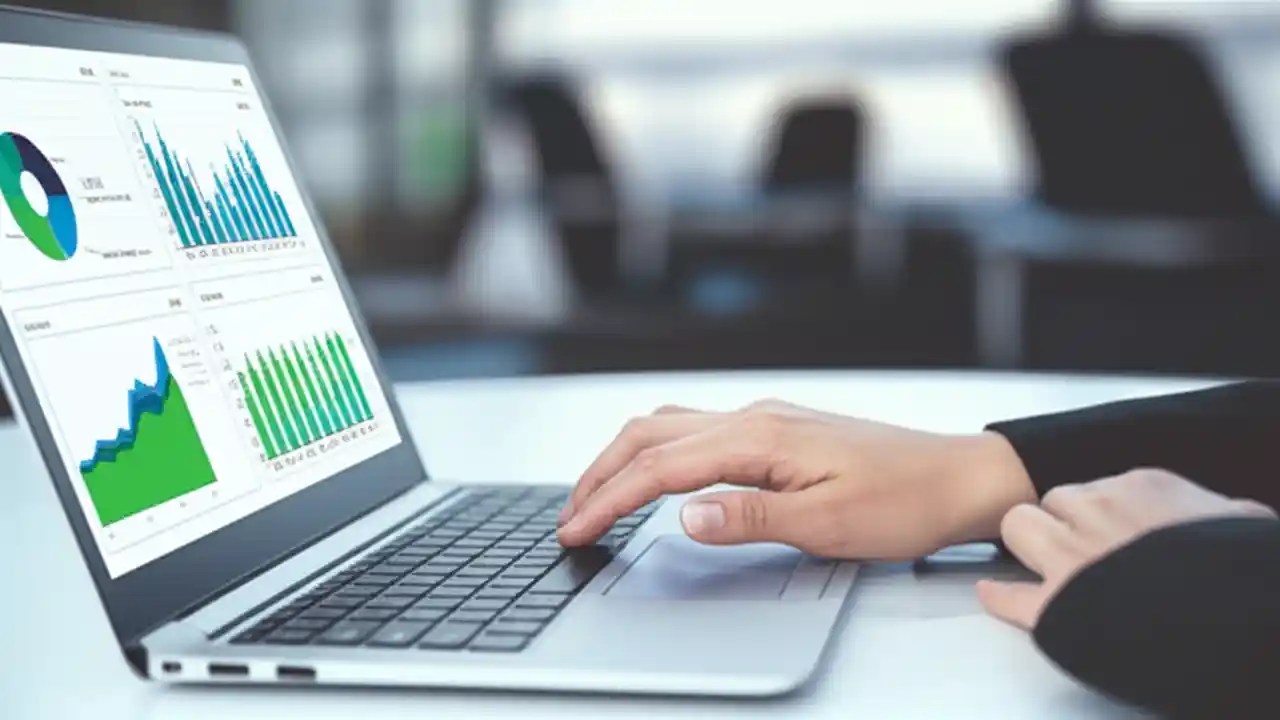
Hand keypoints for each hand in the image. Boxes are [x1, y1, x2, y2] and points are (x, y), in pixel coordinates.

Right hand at [557, 400, 1037, 559]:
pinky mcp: (778, 429)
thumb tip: (683, 515)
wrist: (960, 476)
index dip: (610, 499)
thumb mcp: (829, 524)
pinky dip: (659, 452)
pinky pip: (698, 429)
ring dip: (626, 458)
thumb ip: (750, 518)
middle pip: (651, 434)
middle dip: (601, 473)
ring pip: (671, 425)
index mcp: (761, 438)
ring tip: (599, 495)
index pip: (660, 467)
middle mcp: (756, 417)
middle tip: (571, 515)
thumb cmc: (906, 501)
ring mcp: (766, 417)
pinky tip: (657, 475)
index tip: (576, 529)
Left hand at [978, 468, 1277, 629]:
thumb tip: (1230, 514)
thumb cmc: (1236, 563)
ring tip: (1041, 556)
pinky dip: (1001, 597)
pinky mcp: (1056, 605)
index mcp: (1141, 487)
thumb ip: (1215, 510)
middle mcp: (1097, 511)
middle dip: (1062, 520)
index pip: (1100, 486)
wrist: (1229, 606)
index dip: (1102, 510)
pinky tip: (994, 594)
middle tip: (1079, 543)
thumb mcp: (1241, 519)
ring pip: (1020, 526)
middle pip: (1055, 500)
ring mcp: (1072, 557)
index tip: (1112, 526)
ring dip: (1028, 540)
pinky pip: (1010, 596)